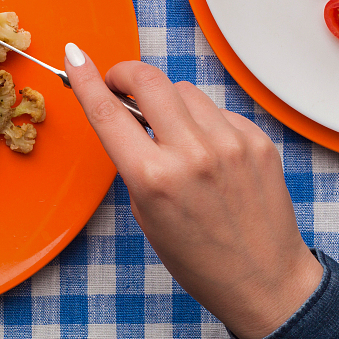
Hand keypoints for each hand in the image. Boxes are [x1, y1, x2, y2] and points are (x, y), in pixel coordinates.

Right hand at [65, 47, 321, 338]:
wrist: (265, 282)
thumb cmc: (197, 255)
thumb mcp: (145, 211)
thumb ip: (134, 159)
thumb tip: (127, 112)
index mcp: (154, 178)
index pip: (108, 112)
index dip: (85, 78)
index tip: (74, 56)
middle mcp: (193, 154)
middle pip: (149, 79)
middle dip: (127, 74)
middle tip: (121, 84)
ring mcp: (231, 144)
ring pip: (185, 90)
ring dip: (169, 101)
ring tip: (174, 134)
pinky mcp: (258, 141)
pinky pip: (217, 111)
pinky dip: (204, 122)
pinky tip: (210, 153)